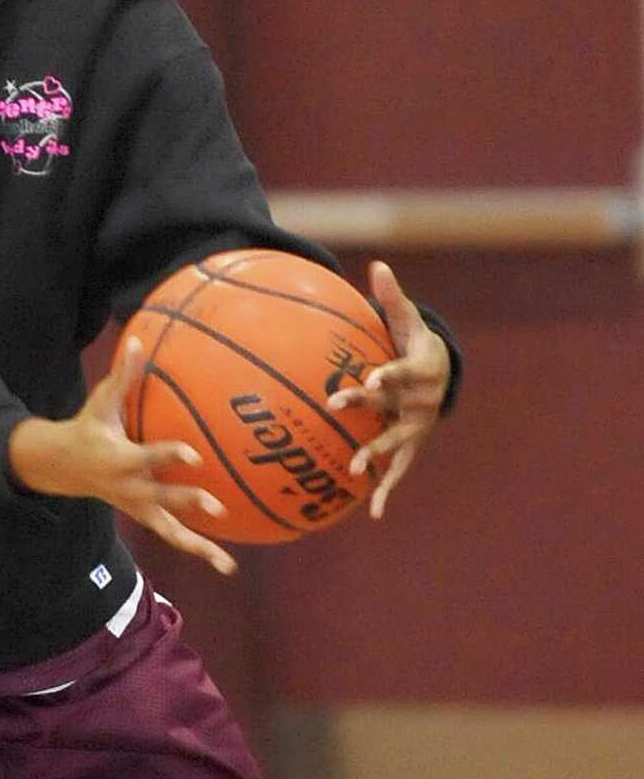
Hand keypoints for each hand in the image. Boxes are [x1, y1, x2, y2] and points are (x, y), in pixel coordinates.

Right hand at [7, 335, 236, 574]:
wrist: (61, 468)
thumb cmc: (88, 428)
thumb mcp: (100, 402)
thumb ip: (122, 375)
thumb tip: (134, 339)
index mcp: (120, 460)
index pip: (148, 458)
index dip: (170, 457)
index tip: (195, 456)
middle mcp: (130, 489)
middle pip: (162, 500)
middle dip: (188, 503)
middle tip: (218, 508)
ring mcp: (138, 507)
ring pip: (170, 532)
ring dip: (198, 547)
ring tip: (226, 565)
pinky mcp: (145, 518)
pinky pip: (173, 536)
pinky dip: (198, 549)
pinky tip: (224, 562)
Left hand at [330, 260, 450, 519]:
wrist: (443, 375)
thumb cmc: (415, 344)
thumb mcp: (407, 321)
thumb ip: (393, 298)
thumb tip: (377, 265)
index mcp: (417, 370)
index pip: (399, 371)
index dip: (386, 375)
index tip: (368, 377)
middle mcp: (418, 400)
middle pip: (388, 404)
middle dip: (363, 407)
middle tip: (335, 406)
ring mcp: (415, 426)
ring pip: (393, 441)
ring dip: (374, 454)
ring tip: (353, 470)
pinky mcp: (411, 445)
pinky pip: (398, 470)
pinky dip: (386, 490)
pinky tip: (373, 513)